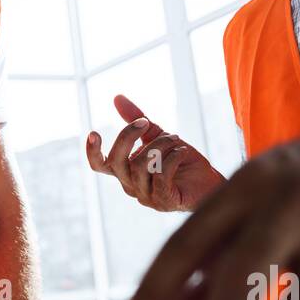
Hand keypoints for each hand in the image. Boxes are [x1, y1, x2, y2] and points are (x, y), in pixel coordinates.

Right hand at [85, 94, 224, 211]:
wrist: (208, 181)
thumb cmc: (180, 160)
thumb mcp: (157, 135)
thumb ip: (136, 119)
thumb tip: (117, 97)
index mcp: (125, 171)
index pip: (100, 165)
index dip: (92, 151)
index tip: (94, 132)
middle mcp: (131, 185)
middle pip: (115, 162)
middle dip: (127, 137)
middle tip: (146, 122)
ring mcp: (146, 196)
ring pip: (141, 166)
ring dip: (160, 145)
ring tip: (175, 138)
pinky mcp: (164, 201)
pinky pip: (161, 176)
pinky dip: (172, 158)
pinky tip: (182, 151)